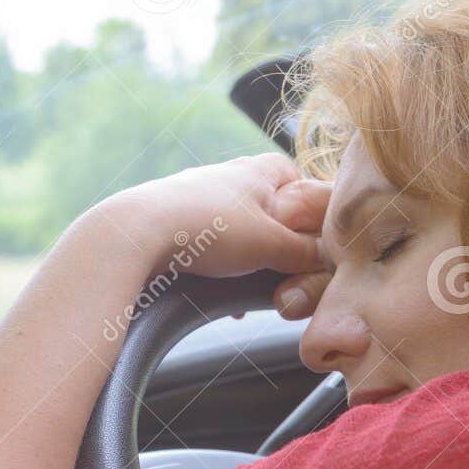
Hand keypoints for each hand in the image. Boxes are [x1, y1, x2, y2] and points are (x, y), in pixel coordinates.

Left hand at [113, 153, 329, 281]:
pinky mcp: (177, 220)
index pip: (301, 181)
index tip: (315, 242)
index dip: (312, 214)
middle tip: (282, 271)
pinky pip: (211, 247)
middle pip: (272, 212)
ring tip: (249, 289)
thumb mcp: (271, 244)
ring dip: (249, 264)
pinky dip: (221, 270)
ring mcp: (201, 197)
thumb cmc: (208, 227)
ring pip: (241, 233)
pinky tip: (223, 298)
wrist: (137, 234)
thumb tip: (331, 258)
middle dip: (279, 247)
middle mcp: (230, 177)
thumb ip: (306, 251)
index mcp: (260, 170)